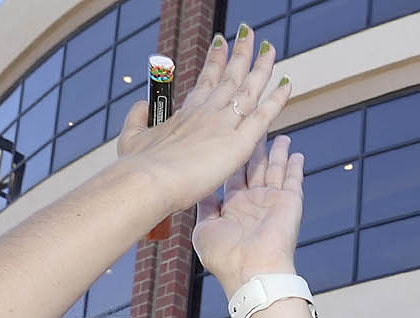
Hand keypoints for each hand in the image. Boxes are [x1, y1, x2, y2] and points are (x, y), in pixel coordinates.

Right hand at [113, 31, 291, 218]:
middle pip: (229, 77)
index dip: (215, 61)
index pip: (205, 81)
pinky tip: (287, 84)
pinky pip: (264, 116)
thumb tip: (141, 104)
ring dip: (261, 67)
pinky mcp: (237, 143)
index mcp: (185, 113)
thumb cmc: (137, 167)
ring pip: (249, 89)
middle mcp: (206, 112)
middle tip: (249, 33)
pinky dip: (277, 99)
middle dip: (240, 54)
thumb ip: (137, 118)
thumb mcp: (131, 137)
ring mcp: (223, 124)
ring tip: (270, 47)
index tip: (221, 42)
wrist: (146, 180)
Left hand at [194, 135, 303, 292]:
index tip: (228, 139)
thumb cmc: (225, 258)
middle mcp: (252, 203)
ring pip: (274, 170)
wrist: (250, 273)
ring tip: (278, 134)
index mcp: (232, 207)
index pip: (232, 175)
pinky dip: (295, 166)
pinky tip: (296, 153)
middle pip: (253, 168)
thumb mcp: (204, 228)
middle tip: (252, 126)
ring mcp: (271, 203)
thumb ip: (205, 205)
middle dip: (254, 147)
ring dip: (276, 152)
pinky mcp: (289, 203)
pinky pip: (294, 180)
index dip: (230, 156)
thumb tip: (201, 188)